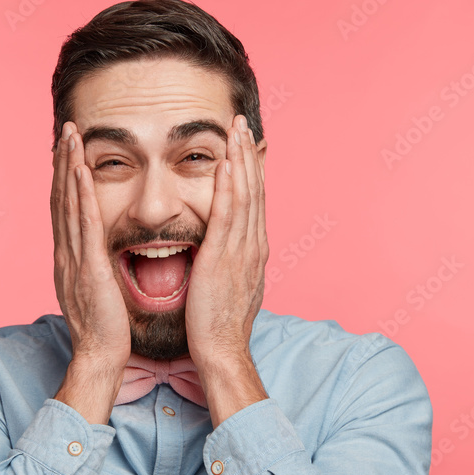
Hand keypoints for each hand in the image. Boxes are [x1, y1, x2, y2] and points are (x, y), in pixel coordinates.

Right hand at [50, 122, 130, 422]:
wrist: (98, 357)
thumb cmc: (105, 329)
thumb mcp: (97, 290)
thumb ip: (95, 268)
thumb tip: (101, 254)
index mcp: (70, 258)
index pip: (65, 209)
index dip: (65, 177)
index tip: (68, 150)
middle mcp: (66, 253)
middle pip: (61, 198)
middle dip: (62, 162)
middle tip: (66, 129)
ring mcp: (73, 259)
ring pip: (68, 204)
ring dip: (67, 167)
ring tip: (70, 136)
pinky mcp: (87, 267)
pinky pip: (83, 224)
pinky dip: (79, 195)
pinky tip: (80, 171)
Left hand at [184, 114, 268, 423]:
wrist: (221, 350)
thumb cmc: (219, 324)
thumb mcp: (230, 286)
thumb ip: (230, 262)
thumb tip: (225, 251)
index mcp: (253, 251)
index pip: (254, 201)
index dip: (251, 170)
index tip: (246, 145)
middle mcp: (252, 245)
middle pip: (253, 190)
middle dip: (248, 154)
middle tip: (242, 124)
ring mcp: (241, 250)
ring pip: (244, 195)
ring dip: (239, 159)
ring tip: (234, 131)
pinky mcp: (223, 257)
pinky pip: (227, 214)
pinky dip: (227, 186)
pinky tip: (223, 163)